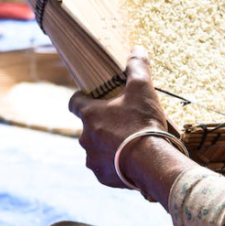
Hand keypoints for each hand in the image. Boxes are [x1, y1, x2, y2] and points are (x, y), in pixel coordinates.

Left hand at [69, 46, 167, 187]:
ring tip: (128, 143)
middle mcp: (85, 137)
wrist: (151, 162)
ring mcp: (92, 158)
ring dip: (107, 144)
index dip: (82, 98)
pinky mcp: (103, 176)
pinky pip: (105, 167)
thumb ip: (137, 66)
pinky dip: (114, 163)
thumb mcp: (142, 88)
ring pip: (95, 148)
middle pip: (88, 126)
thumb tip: (136, 49)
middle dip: (102, 123)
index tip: (91, 97)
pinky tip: (129, 160)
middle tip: (122, 121)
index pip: (74, 103)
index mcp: (90, 115)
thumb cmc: (142, 122)